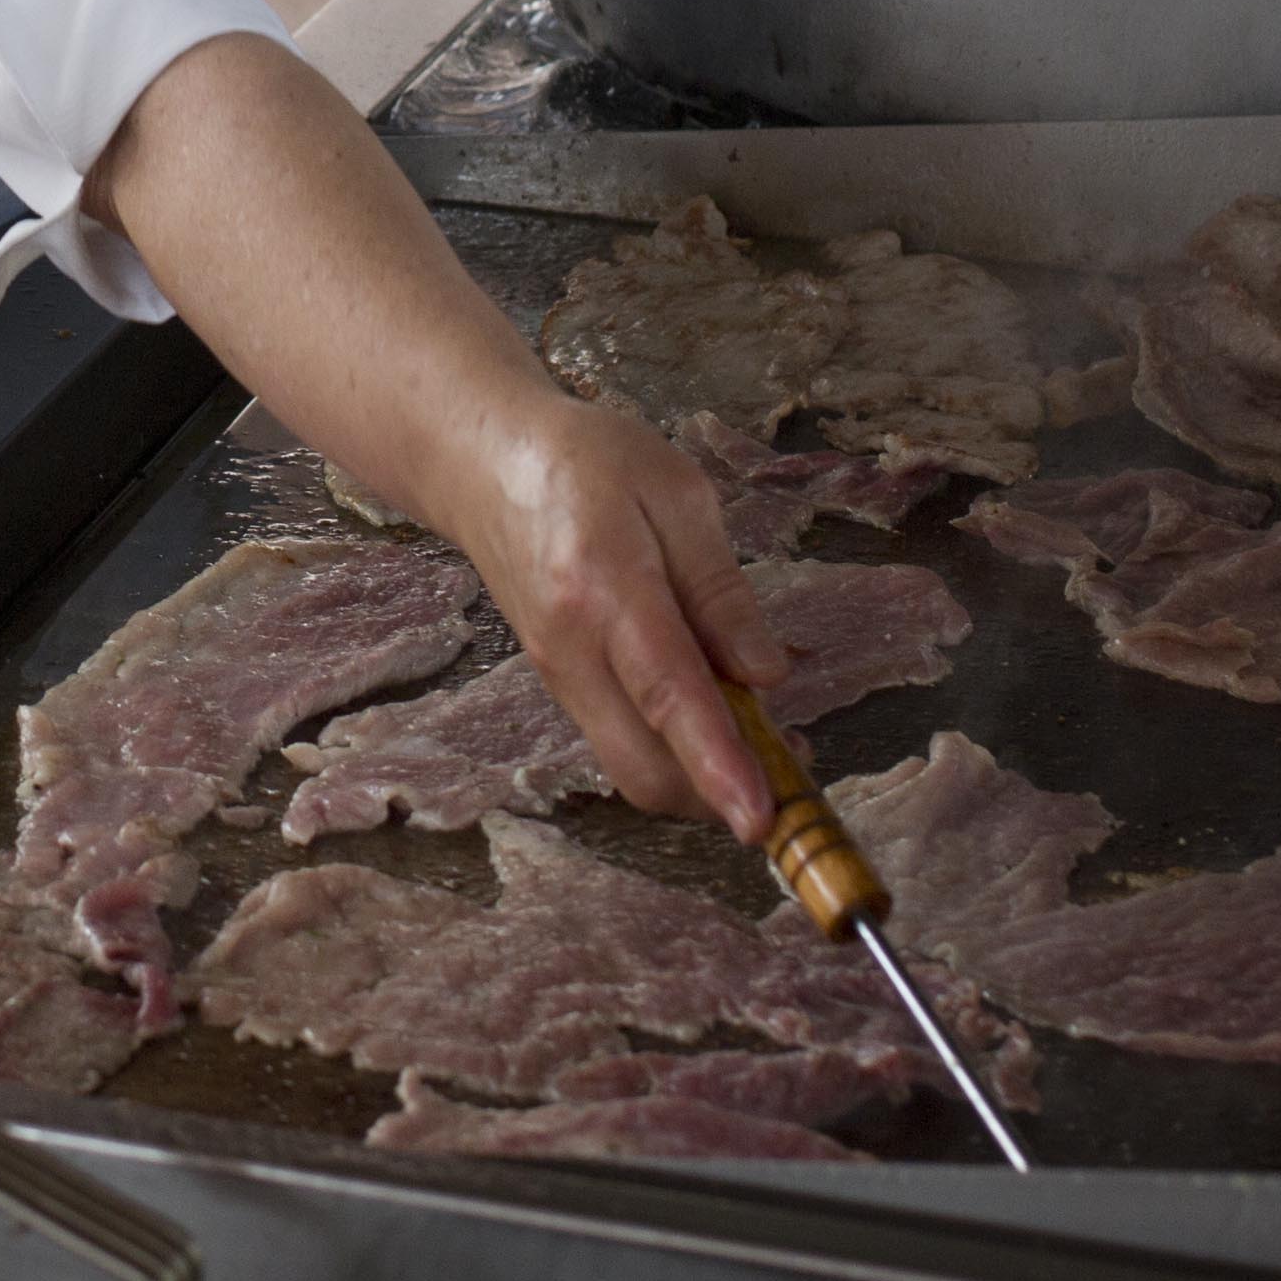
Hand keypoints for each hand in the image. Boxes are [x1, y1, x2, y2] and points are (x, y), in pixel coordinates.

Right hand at [422, 397, 786, 833]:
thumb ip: (721, 590)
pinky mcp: (560, 689)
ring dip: (704, 779)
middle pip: (646, 767)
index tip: (762, 818)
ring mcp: (559, 679)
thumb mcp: (677, 494)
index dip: (719, 763)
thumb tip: (767, 676)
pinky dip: (677, 753)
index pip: (668, 694)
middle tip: (796, 769)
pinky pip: (623, 744)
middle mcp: (571, 653)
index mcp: (605, 589)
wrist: (484, 466)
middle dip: (721, 795)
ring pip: (634, 768)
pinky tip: (719, 714)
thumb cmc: (587, 462)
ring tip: (771, 741)